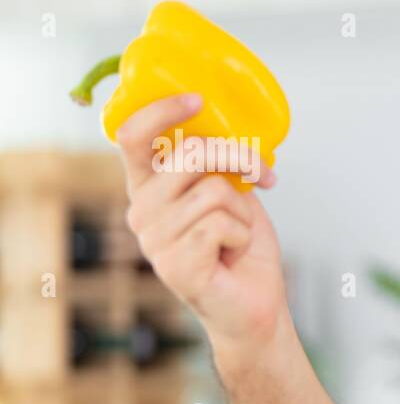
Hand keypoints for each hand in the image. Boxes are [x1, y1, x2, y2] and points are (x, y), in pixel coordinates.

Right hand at [115, 93, 288, 350]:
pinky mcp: (175, 265)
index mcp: (148, 188)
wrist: (255, 305)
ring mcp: (154, 240)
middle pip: (189, 155)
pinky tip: (232, 255)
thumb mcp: (230, 193)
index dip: (161, 111)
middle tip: (263, 175)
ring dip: (243, 212)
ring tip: (236, 236)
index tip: (197, 99)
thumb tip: (231, 127)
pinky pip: (221, 224)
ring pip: (213, 191)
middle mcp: (141, 211)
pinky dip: (242, 236)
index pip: (132, 137)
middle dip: (239, 158)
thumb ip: (216, 163)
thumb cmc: (242, 248)